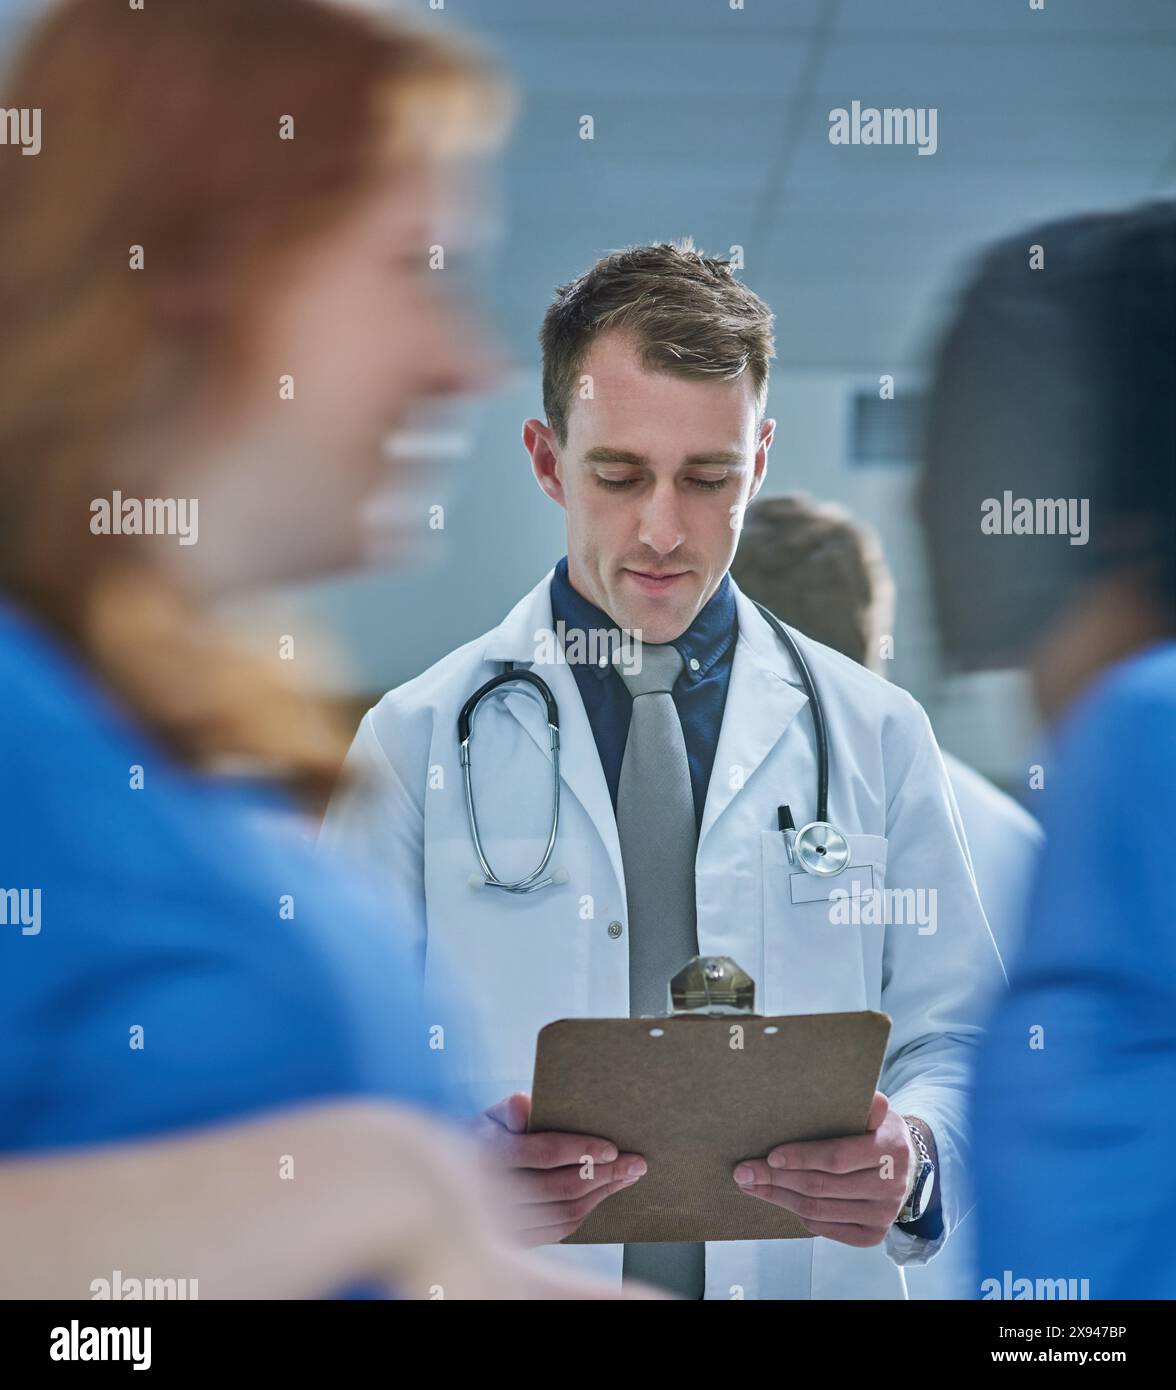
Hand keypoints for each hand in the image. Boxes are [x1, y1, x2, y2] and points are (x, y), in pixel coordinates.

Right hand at [474, 1093, 645, 1247]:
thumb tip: (524, 1104)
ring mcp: (504, 1223)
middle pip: (560, 1188)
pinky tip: (603, 1195)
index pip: (543, 1152)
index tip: (613, 1148)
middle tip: (636, 1163)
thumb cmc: (487, 1137)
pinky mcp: (515, 1241)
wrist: (457, 1179)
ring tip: (627, 1177)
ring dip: (602, 1195)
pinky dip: (586, 1213)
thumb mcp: (491, 1116)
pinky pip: (558, 1232)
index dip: (581, 1150)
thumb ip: (511, 1109)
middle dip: (604, 1175)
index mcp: (488, 1154)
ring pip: (563, 1214)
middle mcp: (494, 1193)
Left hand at [731, 1091, 917, 1247]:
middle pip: (821, 1187)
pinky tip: (780, 1199)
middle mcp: (891, 1186)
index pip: (836, 1158)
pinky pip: (825, 1228)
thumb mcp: (876, 1112)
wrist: (906, 1165)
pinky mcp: (873, 1234)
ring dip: (779, 1198)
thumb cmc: (878, 1132)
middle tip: (744, 1171)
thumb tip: (860, 1097)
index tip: (770, 1156)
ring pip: (818, 1210)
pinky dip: (799, 1215)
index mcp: (890, 1149)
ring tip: (752, 1185)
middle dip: (776, 1179)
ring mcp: (883, 1215)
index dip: (800, 1158)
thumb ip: (866, 1105)